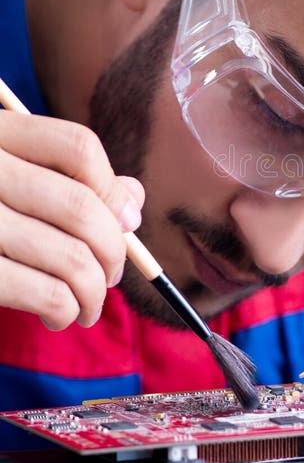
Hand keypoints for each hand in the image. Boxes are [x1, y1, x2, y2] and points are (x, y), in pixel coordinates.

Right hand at [0, 112, 143, 329]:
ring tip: (88, 306)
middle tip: (111, 276)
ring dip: (93, 292)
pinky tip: (58, 315)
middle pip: (80, 207)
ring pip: (69, 256)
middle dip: (113, 252)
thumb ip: (66, 180)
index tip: (122, 222)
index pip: (76, 147)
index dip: (111, 188)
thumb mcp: (6, 179)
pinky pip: (41, 292)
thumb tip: (131, 206)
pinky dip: (65, 309)